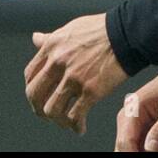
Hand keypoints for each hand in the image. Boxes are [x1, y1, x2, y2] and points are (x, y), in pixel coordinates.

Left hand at [24, 14, 128, 133]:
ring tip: (65, 121)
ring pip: (52, 109)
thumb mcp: (71, 29)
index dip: (32, 88)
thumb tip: (35, 38)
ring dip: (57, 120)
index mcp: (52, 47)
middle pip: (35, 95)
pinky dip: (76, 126)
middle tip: (45, 113)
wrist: (127, 34)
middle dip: (38, 108)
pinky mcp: (90, 91)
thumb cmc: (101, 30)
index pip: (30, 74)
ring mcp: (74, 78)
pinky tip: (80, 128)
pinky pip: (75, 116)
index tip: (39, 94)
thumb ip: (51, 38)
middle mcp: (58, 62)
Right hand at [115, 70, 157, 150]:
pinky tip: (154, 148)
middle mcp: (129, 116)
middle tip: (155, 151)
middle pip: (123, 146)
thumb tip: (149, 149)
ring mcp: (134, 123)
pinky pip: (138, 144)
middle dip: (134, 153)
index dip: (133, 154)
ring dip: (139, 151)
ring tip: (157, 147)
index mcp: (133, 109)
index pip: (125, 141)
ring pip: (129, 146)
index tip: (147, 157)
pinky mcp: (143, 128)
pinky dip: (144, 150)